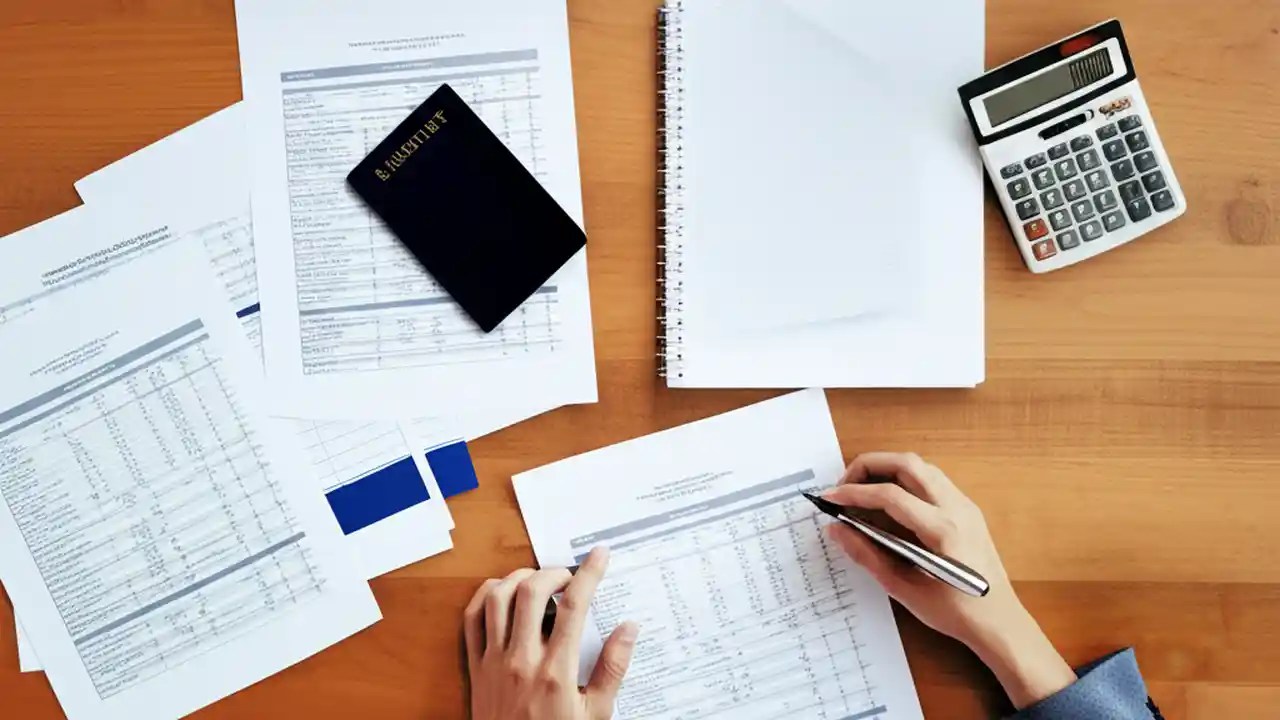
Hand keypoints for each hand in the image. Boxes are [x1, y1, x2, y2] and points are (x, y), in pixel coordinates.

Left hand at [464, 547, 638, 719]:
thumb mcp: (596, 715)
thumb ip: (613, 669)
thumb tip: (629, 629)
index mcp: (556, 671)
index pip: (575, 606)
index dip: (589, 573)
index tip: (599, 555)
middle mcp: (522, 660)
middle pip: (532, 590)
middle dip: (553, 571)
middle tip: (569, 576)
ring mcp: (493, 662)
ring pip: (498, 597)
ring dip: (519, 578)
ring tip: (538, 581)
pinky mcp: (475, 668)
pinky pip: (471, 619)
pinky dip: (485, 596)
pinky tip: (502, 592)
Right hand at [824, 452, 1075, 709]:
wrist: (1000, 622)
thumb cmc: (956, 613)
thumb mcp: (904, 589)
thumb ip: (868, 556)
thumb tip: (837, 530)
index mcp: (943, 530)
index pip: (890, 495)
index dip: (854, 492)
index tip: (829, 498)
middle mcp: (957, 508)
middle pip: (908, 463)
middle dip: (870, 465)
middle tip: (844, 484)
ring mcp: (965, 505)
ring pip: (921, 466)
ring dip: (888, 468)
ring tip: (863, 489)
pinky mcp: (967, 509)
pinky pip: (933, 480)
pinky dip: (905, 479)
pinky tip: (890, 500)